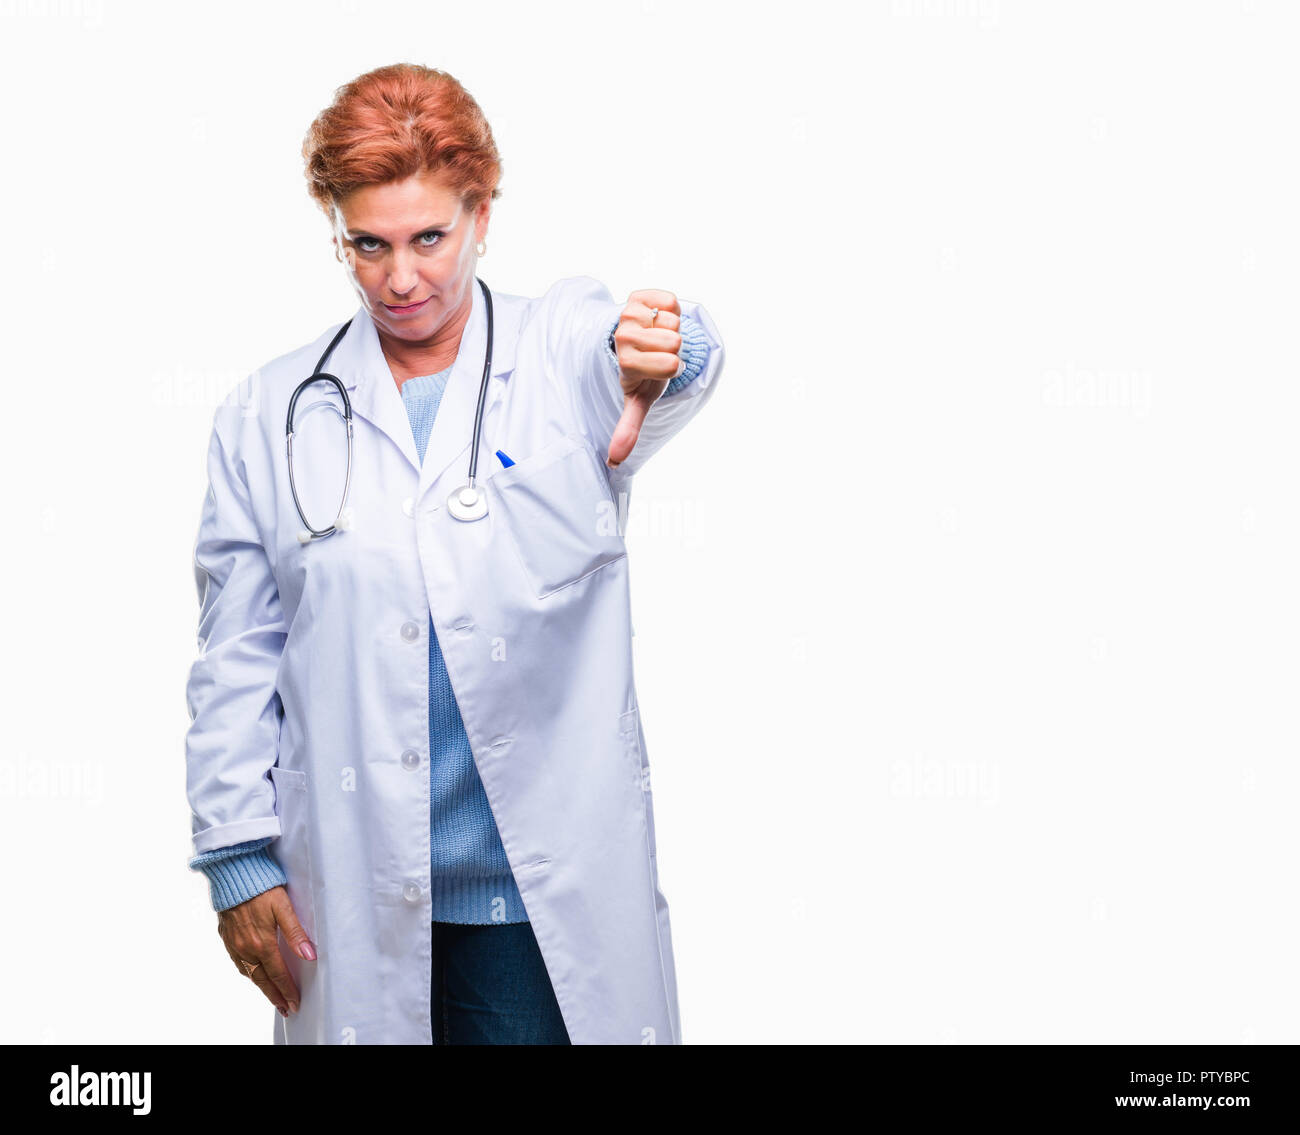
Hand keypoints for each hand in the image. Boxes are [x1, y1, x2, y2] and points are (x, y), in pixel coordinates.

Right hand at [217, 885, 314, 1015]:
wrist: (232, 873)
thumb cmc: (261, 887)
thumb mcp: (284, 907)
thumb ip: (296, 932)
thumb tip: (309, 955)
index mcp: (262, 943)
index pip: (278, 973)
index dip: (288, 989)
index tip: (295, 1002)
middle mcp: (246, 947)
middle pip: (263, 979)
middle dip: (275, 996)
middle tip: (285, 1008)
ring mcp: (234, 944)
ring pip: (249, 973)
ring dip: (261, 986)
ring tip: (272, 996)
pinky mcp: (226, 937)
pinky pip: (237, 962)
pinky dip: (248, 973)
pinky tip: (253, 974)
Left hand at [607, 289, 684, 467]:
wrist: (633, 340)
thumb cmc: (641, 374)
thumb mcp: (638, 401)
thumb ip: (628, 428)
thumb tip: (614, 463)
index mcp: (625, 361)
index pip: (670, 364)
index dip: (673, 368)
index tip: (659, 370)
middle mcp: (622, 335)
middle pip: (674, 340)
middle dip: (673, 348)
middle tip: (658, 353)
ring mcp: (629, 312)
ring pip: (673, 320)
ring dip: (671, 329)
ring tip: (656, 337)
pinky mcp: (639, 295)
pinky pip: (671, 300)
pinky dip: (671, 309)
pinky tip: (658, 319)